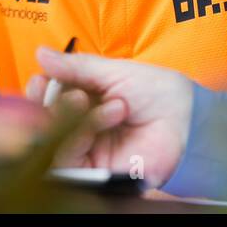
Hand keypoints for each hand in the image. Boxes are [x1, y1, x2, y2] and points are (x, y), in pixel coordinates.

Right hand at [26, 47, 194, 188]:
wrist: (187, 119)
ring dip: (65, 116)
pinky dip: (77, 136)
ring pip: (53, 140)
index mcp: (84, 99)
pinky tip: (95, 119)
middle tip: (56, 90)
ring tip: (85, 100)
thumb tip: (41, 53)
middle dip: (46, 104)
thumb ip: (76, 67)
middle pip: (44, 122)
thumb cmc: (157, 92)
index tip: (40, 80)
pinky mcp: (96, 172)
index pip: (47, 99)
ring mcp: (88, 150)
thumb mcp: (114, 72)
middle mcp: (81, 125)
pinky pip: (69, 161)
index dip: (39, 91)